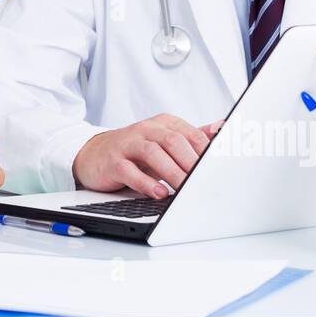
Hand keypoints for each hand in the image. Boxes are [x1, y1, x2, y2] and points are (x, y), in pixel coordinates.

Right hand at [72, 113, 214, 197]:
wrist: (93, 154)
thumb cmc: (134, 150)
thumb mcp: (164, 140)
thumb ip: (192, 136)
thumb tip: (222, 128)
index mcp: (162, 124)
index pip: (189, 134)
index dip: (205, 151)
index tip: (217, 169)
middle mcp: (145, 130)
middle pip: (172, 141)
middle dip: (191, 162)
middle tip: (203, 181)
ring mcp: (127, 144)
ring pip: (153, 153)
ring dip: (172, 173)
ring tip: (184, 189)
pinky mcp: (113, 161)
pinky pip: (130, 170)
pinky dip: (146, 182)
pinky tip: (158, 192)